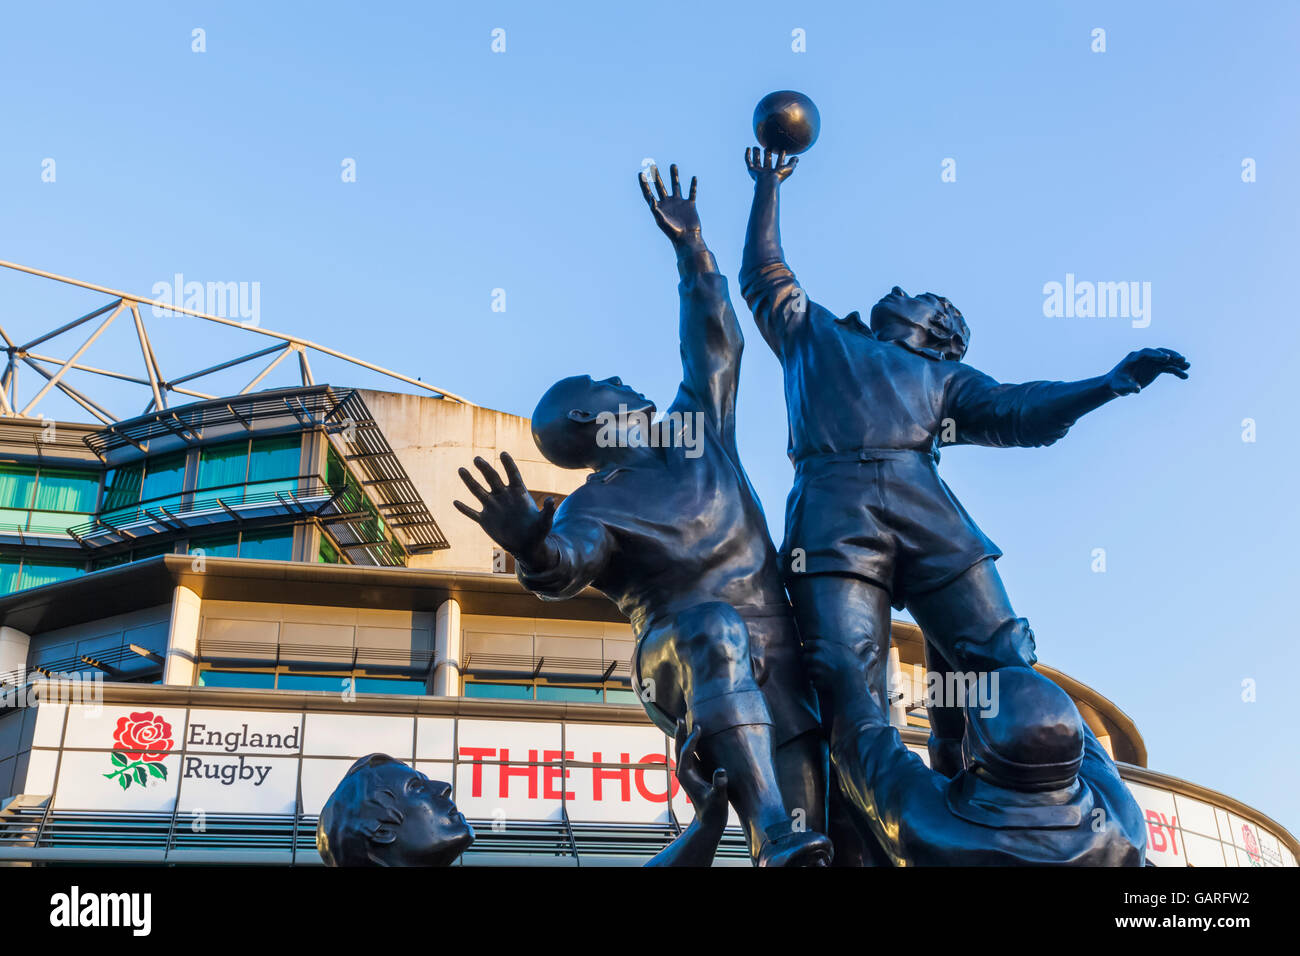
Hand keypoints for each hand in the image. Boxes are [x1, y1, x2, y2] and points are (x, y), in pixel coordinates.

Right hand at [453, 452, 555, 566]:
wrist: (527, 545)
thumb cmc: (539, 531)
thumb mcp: (545, 522)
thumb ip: (547, 510)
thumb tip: (551, 500)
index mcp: (518, 492)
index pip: (512, 474)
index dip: (508, 464)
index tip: (503, 454)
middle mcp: (503, 495)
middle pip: (492, 478)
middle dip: (485, 468)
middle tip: (477, 459)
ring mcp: (493, 506)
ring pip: (478, 491)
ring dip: (470, 481)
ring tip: (461, 469)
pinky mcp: (485, 520)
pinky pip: (472, 513)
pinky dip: (464, 509)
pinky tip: (456, 502)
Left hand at [639, 164, 700, 246]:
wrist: (687, 238)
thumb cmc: (672, 232)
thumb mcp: (661, 220)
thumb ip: (655, 209)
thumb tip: (650, 197)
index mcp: (659, 207)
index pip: (649, 193)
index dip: (643, 184)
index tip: (640, 173)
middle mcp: (668, 203)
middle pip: (660, 187)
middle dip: (656, 177)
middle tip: (653, 166)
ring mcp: (679, 203)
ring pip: (676, 186)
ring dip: (674, 176)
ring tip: (673, 165)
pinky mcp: (690, 205)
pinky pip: (692, 193)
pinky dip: (693, 185)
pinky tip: (693, 178)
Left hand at [673, 720, 727, 830]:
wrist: (709, 821)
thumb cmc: (713, 810)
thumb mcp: (718, 798)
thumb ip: (719, 785)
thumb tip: (721, 771)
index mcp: (686, 775)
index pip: (686, 752)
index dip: (692, 739)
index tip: (698, 727)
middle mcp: (684, 772)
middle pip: (679, 748)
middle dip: (680, 733)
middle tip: (680, 718)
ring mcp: (688, 772)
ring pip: (683, 750)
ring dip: (684, 736)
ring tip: (685, 722)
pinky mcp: (694, 773)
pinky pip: (690, 754)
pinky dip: (691, 743)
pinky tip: (696, 736)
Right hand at [745, 146, 797, 186]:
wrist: (768, 181)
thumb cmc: (779, 176)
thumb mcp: (789, 168)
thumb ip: (793, 163)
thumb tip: (797, 158)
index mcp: (776, 172)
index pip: (779, 163)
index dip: (781, 157)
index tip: (783, 150)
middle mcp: (767, 172)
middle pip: (767, 162)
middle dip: (768, 155)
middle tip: (768, 148)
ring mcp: (759, 171)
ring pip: (757, 161)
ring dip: (756, 154)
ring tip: (756, 147)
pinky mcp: (751, 170)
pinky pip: (748, 161)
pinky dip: (747, 155)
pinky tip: (748, 148)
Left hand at [803, 638, 874, 700]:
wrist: (851, 685)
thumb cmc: (856, 670)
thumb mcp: (861, 659)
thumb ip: (866, 654)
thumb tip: (877, 649)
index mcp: (822, 645)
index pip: (807, 643)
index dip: (810, 648)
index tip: (814, 652)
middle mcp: (815, 655)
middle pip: (804, 657)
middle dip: (809, 662)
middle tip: (818, 666)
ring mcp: (813, 668)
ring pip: (807, 670)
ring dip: (813, 673)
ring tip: (824, 676)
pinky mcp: (814, 680)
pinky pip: (812, 682)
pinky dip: (817, 683)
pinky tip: (825, 684)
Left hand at [1106, 348, 1189, 395]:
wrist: (1117, 384)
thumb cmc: (1117, 384)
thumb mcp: (1121, 388)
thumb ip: (1129, 387)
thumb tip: (1137, 389)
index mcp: (1133, 358)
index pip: (1145, 353)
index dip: (1156, 354)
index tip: (1166, 357)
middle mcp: (1143, 358)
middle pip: (1159, 353)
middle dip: (1170, 355)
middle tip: (1182, 359)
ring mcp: (1151, 362)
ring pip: (1166, 360)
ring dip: (1177, 362)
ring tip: (1187, 366)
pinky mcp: (1155, 368)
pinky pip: (1168, 368)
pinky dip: (1176, 371)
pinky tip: (1185, 376)